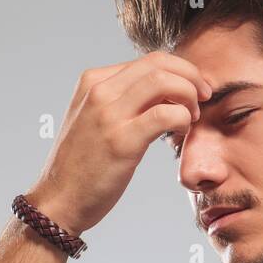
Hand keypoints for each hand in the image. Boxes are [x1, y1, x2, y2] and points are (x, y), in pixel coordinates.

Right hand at [26, 52, 211, 234]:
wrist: (58, 202)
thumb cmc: (81, 169)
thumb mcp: (95, 122)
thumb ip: (120, 103)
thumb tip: (161, 94)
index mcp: (93, 81)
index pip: (147, 60)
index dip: (179, 70)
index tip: (194, 90)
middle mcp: (99, 91)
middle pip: (159, 63)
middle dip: (191, 76)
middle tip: (205, 98)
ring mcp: (109, 114)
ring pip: (164, 81)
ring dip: (189, 96)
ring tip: (193, 118)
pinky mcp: (122, 141)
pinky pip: (166, 114)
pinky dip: (183, 119)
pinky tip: (182, 133)